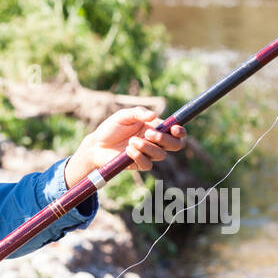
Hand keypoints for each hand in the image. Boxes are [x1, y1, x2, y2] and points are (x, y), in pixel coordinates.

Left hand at [66, 107, 185, 185]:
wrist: (97, 144)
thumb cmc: (111, 127)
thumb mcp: (123, 115)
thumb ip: (138, 113)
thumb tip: (154, 116)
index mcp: (156, 128)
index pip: (176, 132)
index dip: (180, 131)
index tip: (174, 128)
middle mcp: (155, 142)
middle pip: (175, 145)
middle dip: (165, 139)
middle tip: (149, 133)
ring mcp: (148, 154)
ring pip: (161, 155)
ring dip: (147, 147)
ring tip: (131, 141)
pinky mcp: (139, 164)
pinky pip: (148, 164)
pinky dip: (139, 156)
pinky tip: (128, 150)